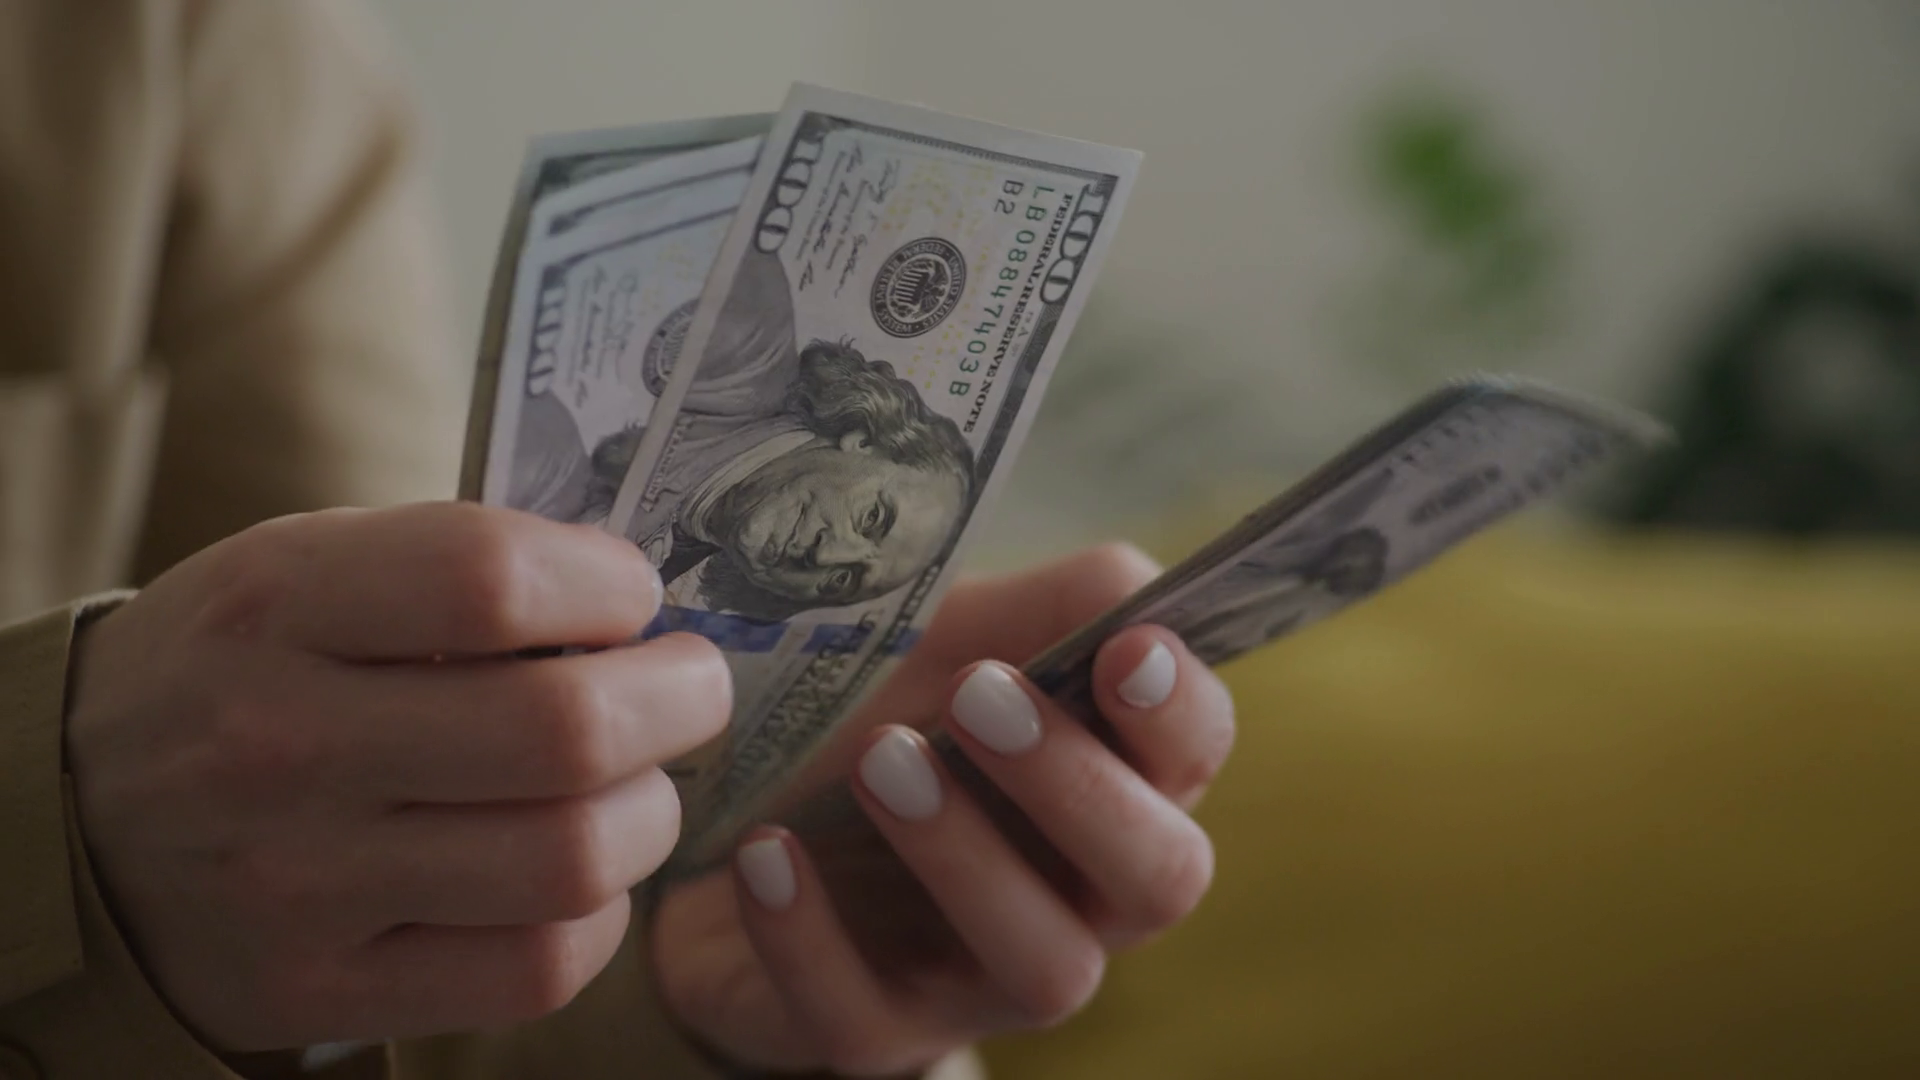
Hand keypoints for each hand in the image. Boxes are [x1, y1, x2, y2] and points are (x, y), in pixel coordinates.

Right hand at [64, 503, 728, 1050]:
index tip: (633, 595)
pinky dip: (597, 917)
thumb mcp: (298, 569)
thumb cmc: (232, 672)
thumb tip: (634, 605)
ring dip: (649, 812)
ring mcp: (301, 885)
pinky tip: (579, 875)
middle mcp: (281, 746)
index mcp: (275, 609)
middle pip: (564, 727)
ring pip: (572, 858)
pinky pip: (536, 967)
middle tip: (690, 686)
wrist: (72, 826)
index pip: (491, 578)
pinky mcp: (324, 991)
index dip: (606, 583)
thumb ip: (450, 568)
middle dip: (679, 698)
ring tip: (636, 783)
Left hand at [651, 544, 1236, 1074]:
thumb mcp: (956, 632)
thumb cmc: (882, 710)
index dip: (1179, 709)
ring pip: (1046, 963)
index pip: (1195, 755)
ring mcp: (986, 976)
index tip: (1125, 648)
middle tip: (976, 694)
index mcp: (1114, 779)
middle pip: (1159, 876)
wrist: (734, 818)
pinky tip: (767, 852)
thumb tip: (1129, 591)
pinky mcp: (880, 1031)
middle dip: (1079, 784)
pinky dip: (813, 936)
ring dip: (967, 857)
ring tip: (878, 760)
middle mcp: (1082, 894)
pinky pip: (867, 1015)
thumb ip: (1050, 604)